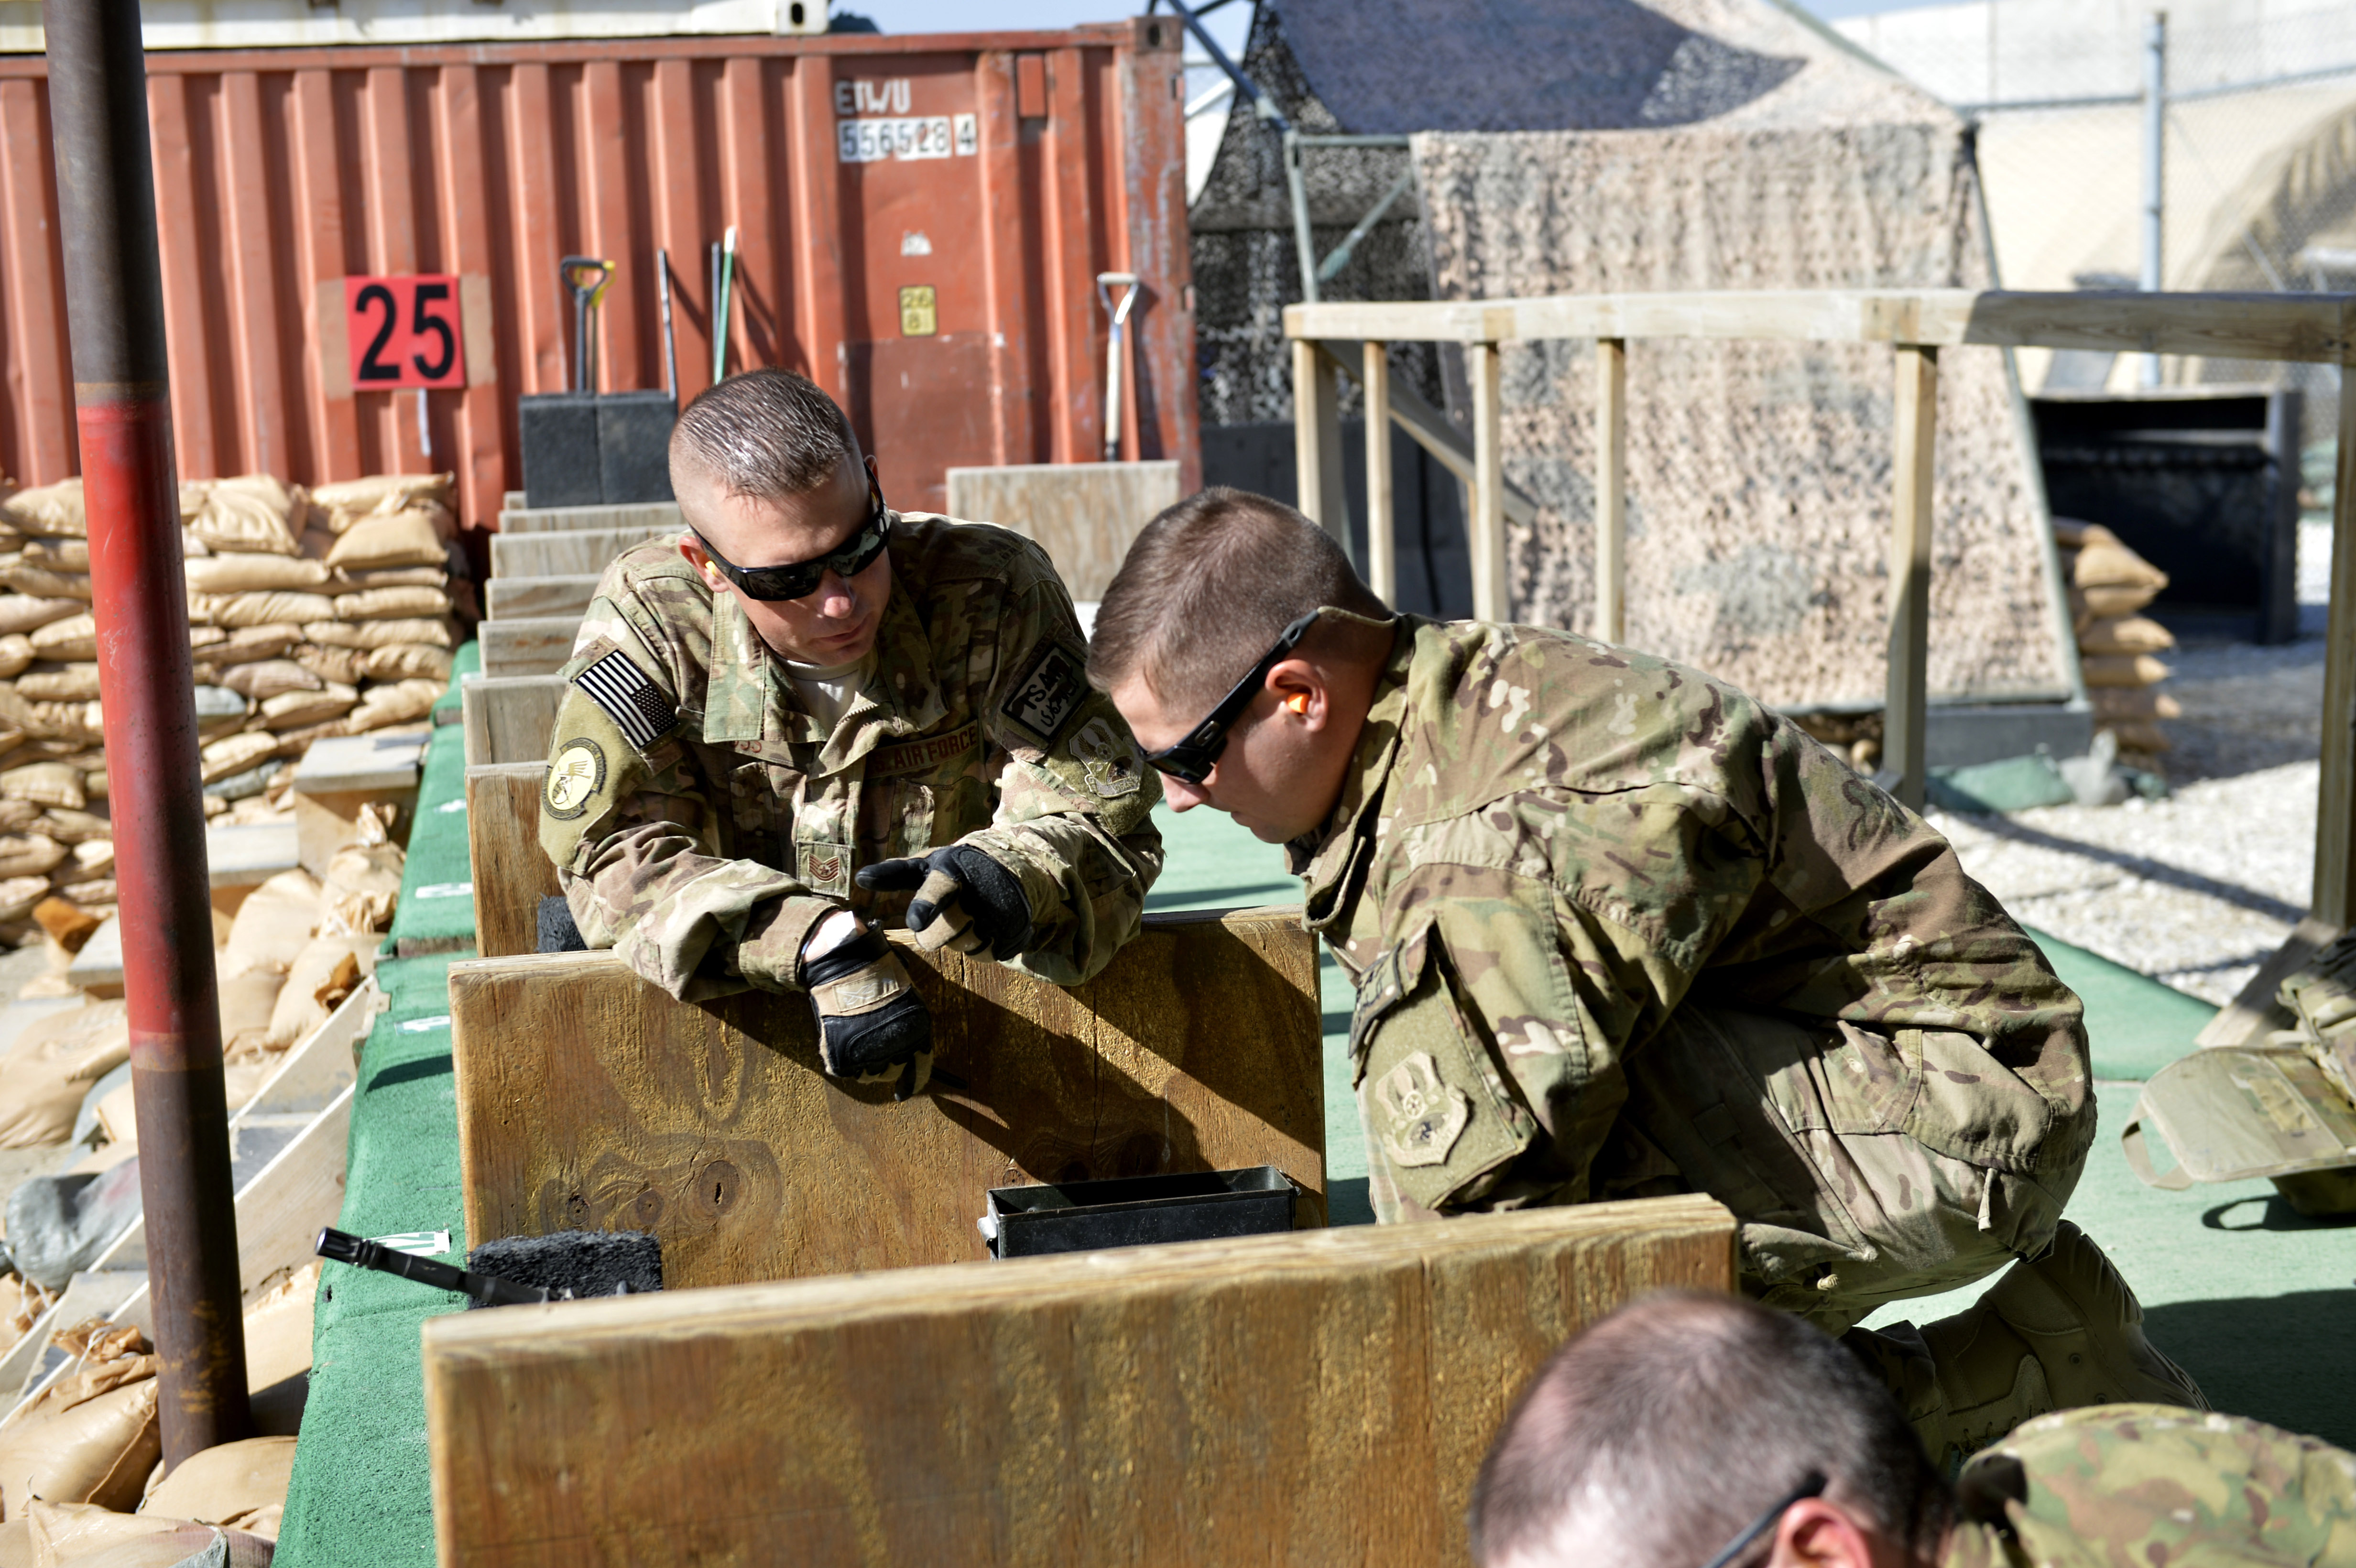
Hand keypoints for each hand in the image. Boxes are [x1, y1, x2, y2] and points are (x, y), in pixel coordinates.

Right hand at [799, 924, 932, 1098]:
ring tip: (858, 1042)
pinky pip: (846, 1070)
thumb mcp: (911, 1002)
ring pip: (868, 1075)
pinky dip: (845, 1060)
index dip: (913, 1081)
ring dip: (864, 1064)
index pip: (920, 1071)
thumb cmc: (882, 977)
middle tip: (874, 1047)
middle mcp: (896, 1053)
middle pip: (891, 1073)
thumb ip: (913, 1030)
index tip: (905, 1091)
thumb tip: (914, 1054)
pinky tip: (844, 1042)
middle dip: (885, 1064)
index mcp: (917, 1038)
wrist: (849, 966)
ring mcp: (868, 1058)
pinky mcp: (843, 1060)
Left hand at [855, 844, 1033, 960]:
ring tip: (970, 915)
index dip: (926, 907)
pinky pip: (987, 954)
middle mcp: (976, 891)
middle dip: (938, 931)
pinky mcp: (1015, 928)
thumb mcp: (927, 865)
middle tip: (950, 912)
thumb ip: (895, 874)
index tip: (916, 921)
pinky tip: (987, 925)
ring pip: (963, 947)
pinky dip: (983, 945)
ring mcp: (999, 912)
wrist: (1013, 866)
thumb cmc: (957, 869)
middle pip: (941, 935)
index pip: (936, 891)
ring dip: (961, 938)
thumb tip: (860, 878)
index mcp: (950, 871)